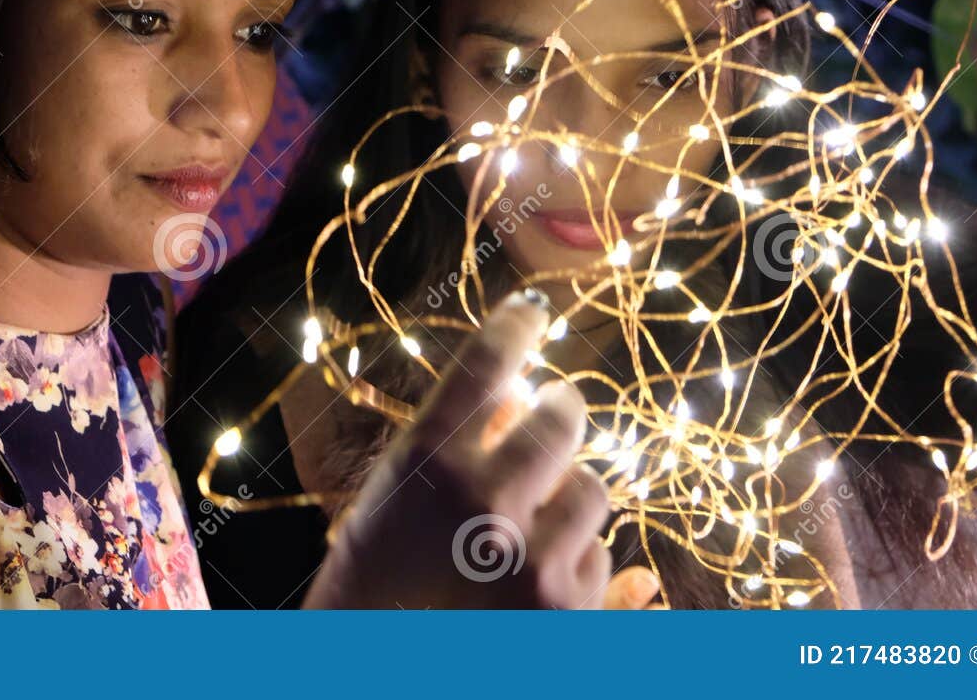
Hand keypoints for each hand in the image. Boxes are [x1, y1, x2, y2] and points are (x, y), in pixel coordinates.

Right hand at [303, 292, 660, 608]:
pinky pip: (606, 562)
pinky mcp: (573, 621)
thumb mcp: (391, 503)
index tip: (531, 313)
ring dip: (568, 502)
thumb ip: (448, 447)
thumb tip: (516, 397)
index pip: (485, 364)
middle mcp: (484, 508)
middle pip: (562, 418)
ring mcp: (535, 567)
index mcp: (425, 469)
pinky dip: (579, 569)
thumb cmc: (372, 589)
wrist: (371, 677)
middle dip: (560, 411)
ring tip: (527, 530)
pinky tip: (538, 585)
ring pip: (593, 492)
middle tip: (553, 412)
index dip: (516, 327)